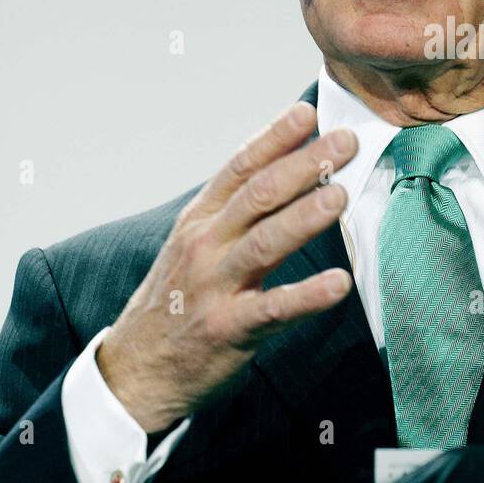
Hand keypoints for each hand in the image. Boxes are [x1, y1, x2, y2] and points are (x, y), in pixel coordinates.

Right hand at [97, 102, 357, 430]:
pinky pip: (274, 309)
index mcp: (200, 219)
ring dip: (305, 217)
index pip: (240, 166)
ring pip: (265, 243)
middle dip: (304, 165)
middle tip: (345, 143)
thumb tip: (288, 165)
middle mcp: (206, 245)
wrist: (138, 369)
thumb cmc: (180, 298)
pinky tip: (339, 284)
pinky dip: (308, 295)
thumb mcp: (197, 243)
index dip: (275, 137)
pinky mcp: (229, 328)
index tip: (310, 113)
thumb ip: (238, 209)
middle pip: (258, 195)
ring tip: (339, 196)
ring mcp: (215, 286)